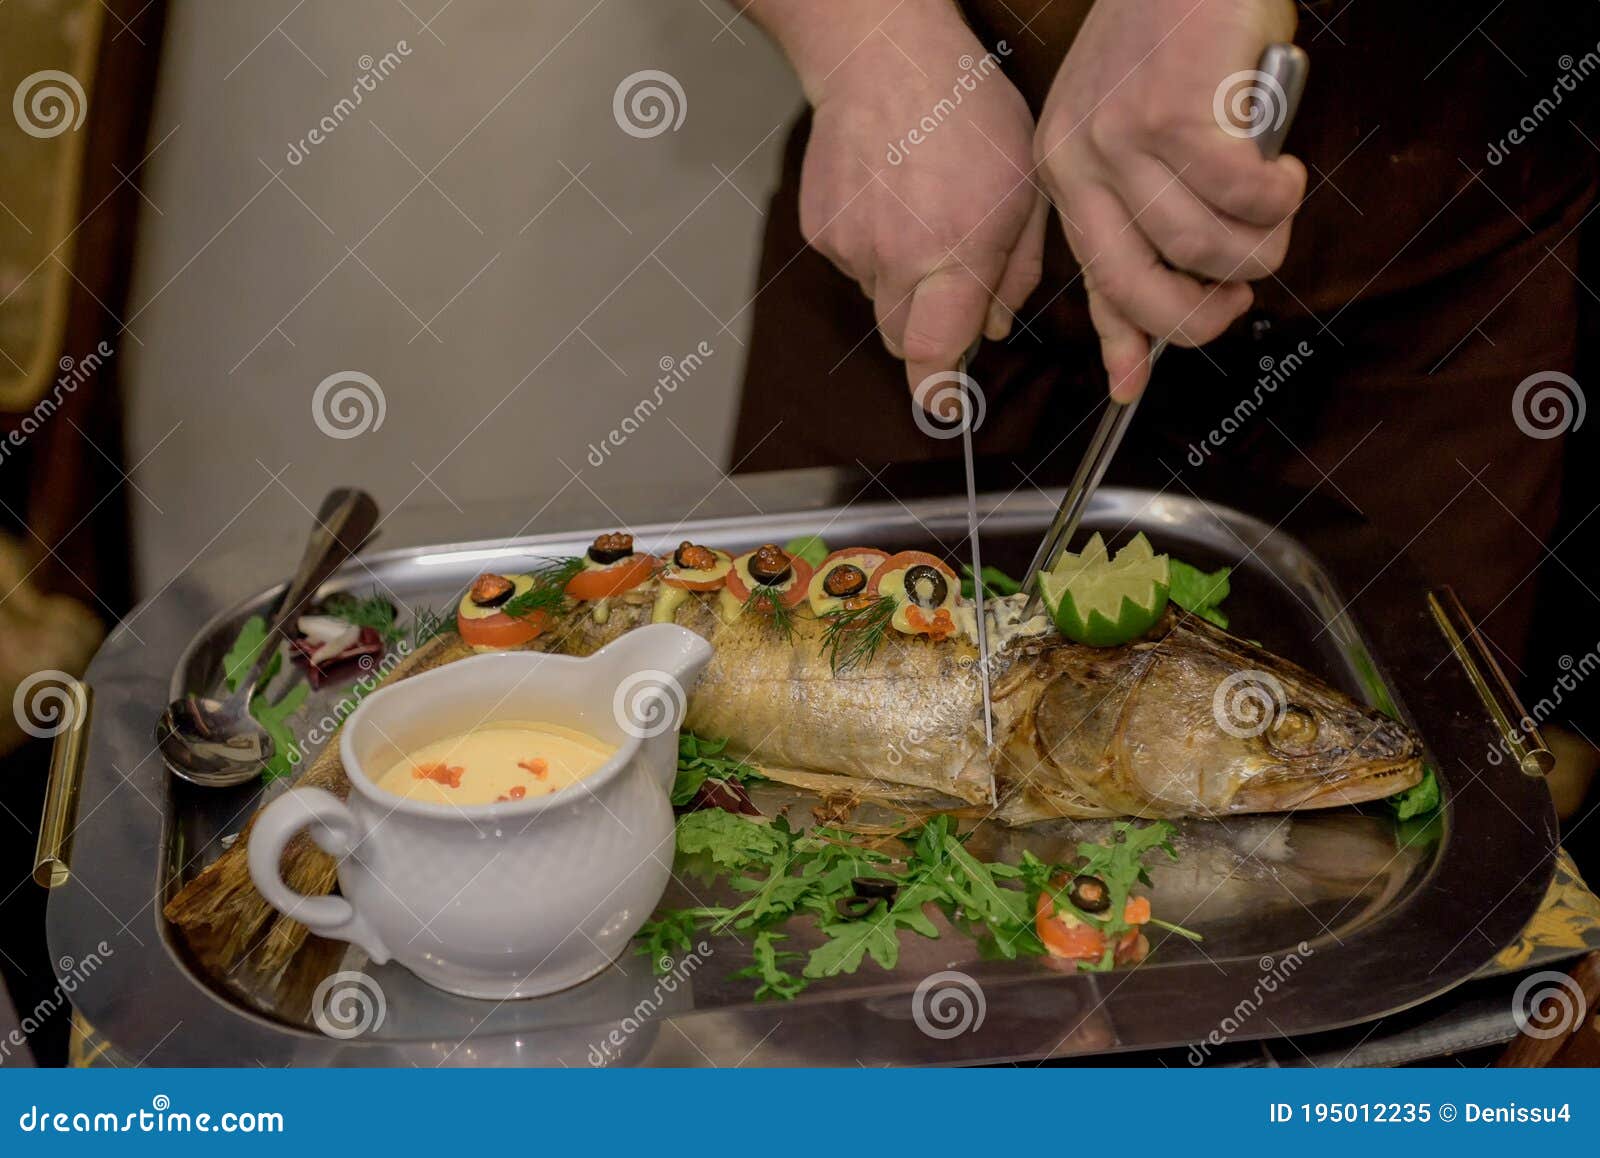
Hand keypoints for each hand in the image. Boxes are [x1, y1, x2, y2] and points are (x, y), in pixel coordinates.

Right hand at [778, 3, 1046, 398]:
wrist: (883, 57)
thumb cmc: (965, 111)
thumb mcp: (1026, 187)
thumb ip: (1017, 270)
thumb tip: (993, 327)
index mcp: (956, 254)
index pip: (936, 353)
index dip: (939, 392)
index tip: (946, 408)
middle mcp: (897, 260)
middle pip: (905, 340)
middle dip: (930, 330)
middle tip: (952, 284)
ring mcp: (852, 247)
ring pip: (881, 300)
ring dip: (904, 279)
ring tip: (922, 213)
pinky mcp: (821, 231)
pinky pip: (854, 265)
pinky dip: (875, 247)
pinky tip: (892, 197)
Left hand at [1034, 0, 1306, 399]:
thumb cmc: (1178, 43)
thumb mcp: (1137, 137)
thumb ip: (1140, 227)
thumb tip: (1139, 351)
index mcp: (1063, 170)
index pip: (1091, 279)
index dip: (1121, 340)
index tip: (1133, 387)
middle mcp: (1078, 159)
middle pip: (1138, 286)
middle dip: (1201, 315)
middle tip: (1243, 296)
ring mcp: (1122, 135)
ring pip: (1200, 247)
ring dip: (1258, 248)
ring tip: (1277, 214)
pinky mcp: (1174, 111)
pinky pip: (1240, 197)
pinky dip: (1278, 199)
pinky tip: (1286, 175)